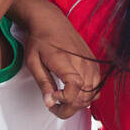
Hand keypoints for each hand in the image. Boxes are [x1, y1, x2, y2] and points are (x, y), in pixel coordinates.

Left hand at [11, 0, 101, 117]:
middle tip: (53, 104)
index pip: (75, 92)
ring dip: (77, 102)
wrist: (51, 21)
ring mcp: (91, 64)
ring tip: (62, 99)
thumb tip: (49, 102)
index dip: (64, 101)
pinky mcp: (94, 64)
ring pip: (92, 95)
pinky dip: (86, 95)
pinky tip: (73, 92)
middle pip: (84, 97)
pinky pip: (96, 87)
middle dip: (68, 107)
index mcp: (67, 62)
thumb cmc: (40, 39)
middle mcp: (83, 64)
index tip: (52, 98)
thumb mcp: (33, 62)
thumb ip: (43, 83)